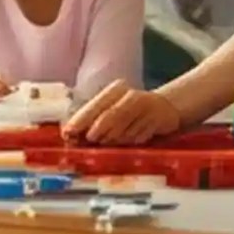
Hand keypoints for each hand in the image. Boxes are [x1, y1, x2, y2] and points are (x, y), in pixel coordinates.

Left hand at [62, 80, 180, 144]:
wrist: (165, 108)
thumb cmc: (131, 112)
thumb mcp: (112, 110)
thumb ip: (92, 120)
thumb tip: (70, 134)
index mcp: (115, 91)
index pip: (95, 106)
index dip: (81, 120)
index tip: (68, 133)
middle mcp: (130, 96)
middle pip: (109, 117)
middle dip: (97, 132)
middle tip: (91, 140)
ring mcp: (145, 108)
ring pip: (123, 130)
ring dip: (113, 140)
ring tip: (111, 140)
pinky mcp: (156, 120)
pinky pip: (137, 138)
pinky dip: (130, 142)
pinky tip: (131, 138)